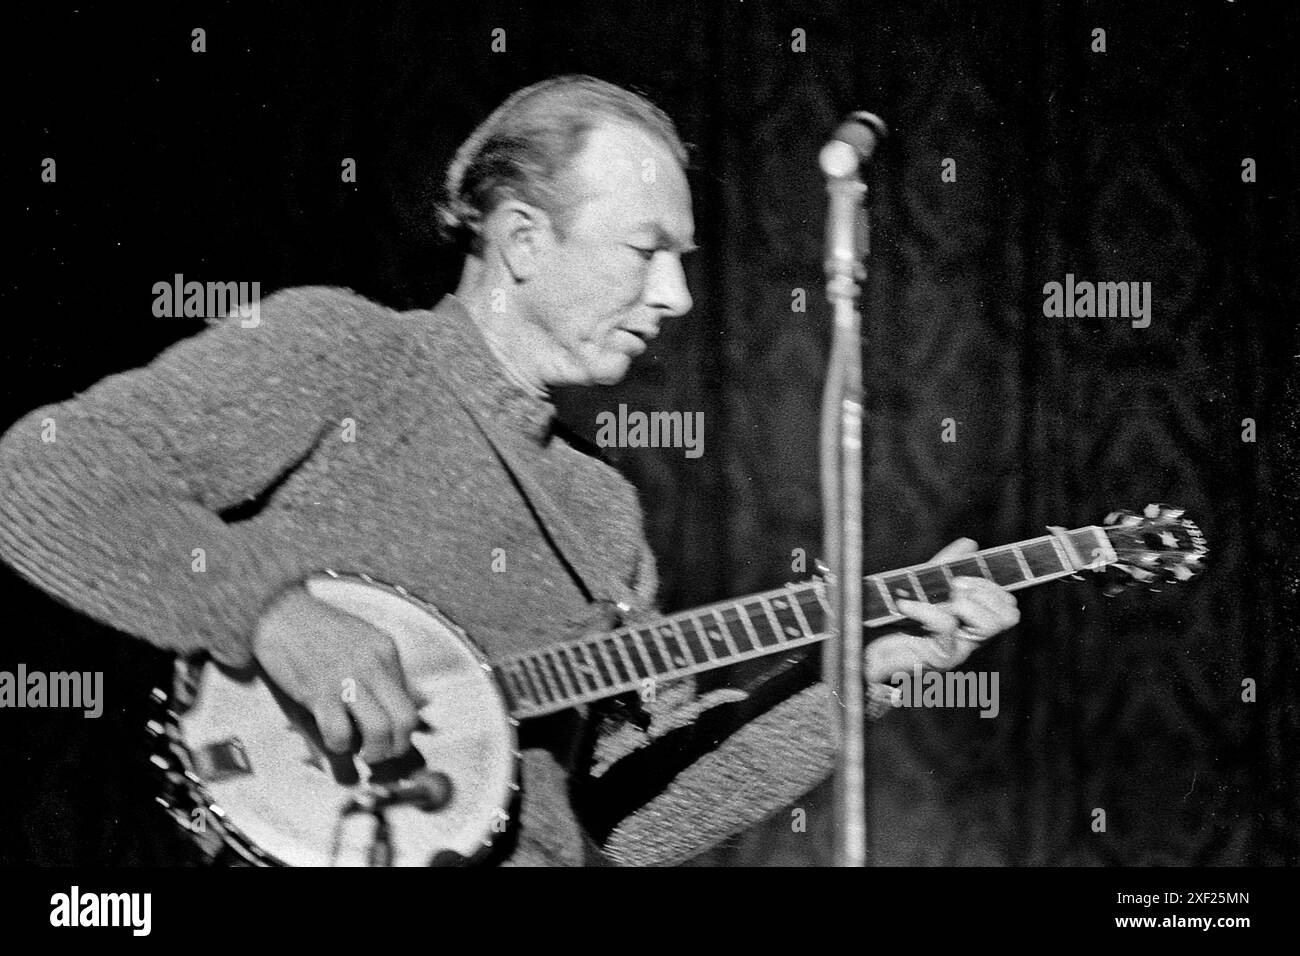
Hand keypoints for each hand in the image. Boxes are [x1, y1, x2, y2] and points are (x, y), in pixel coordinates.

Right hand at [252, 585, 419, 762]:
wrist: (279, 612)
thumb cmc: (318, 630)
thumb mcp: (362, 640)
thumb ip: (383, 669)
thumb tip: (415, 701)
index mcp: (386, 651)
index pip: (412, 700)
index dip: (403, 727)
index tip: (390, 735)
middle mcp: (373, 664)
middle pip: (406, 720)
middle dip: (398, 747)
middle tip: (382, 752)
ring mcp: (347, 678)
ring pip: (380, 731)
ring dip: (373, 752)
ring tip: (362, 753)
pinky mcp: (319, 691)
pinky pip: (340, 734)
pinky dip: (339, 746)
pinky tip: (333, 739)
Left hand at [864, 538, 1019, 684]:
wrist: (875, 653)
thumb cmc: (901, 621)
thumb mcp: (924, 588)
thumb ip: (947, 565)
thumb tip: (970, 543)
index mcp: (974, 623)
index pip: (1009, 606)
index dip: (991, 587)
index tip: (961, 579)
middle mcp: (972, 640)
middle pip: (1008, 616)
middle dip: (983, 592)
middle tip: (954, 587)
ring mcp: (959, 652)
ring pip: (987, 625)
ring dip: (965, 602)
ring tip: (941, 600)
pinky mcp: (939, 659)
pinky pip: (945, 626)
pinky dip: (926, 609)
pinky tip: (906, 605)